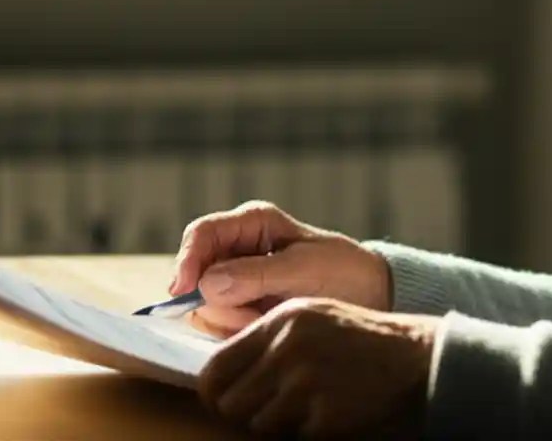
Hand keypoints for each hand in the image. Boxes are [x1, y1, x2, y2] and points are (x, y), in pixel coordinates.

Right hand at [171, 201, 392, 336]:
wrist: (368, 295)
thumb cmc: (342, 271)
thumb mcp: (304, 270)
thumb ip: (257, 275)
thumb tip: (206, 284)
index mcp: (252, 223)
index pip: (202, 234)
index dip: (186, 260)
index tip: (183, 292)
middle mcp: (237, 247)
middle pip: (198, 274)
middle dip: (221, 300)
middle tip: (256, 314)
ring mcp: (236, 277)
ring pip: (205, 303)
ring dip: (231, 318)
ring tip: (268, 317)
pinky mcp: (241, 304)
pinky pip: (219, 321)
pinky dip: (237, 329)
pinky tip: (265, 325)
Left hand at [198, 298, 437, 439]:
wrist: (419, 361)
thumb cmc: (364, 342)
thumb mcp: (313, 319)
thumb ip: (269, 340)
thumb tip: (219, 376)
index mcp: (281, 322)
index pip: (216, 369)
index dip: (215, 393)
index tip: (225, 401)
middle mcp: (288, 349)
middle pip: (230, 403)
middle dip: (245, 413)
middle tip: (271, 409)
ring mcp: (305, 384)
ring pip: (259, 425)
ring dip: (279, 425)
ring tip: (310, 406)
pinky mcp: (325, 416)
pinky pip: (293, 438)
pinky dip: (309, 433)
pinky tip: (332, 413)